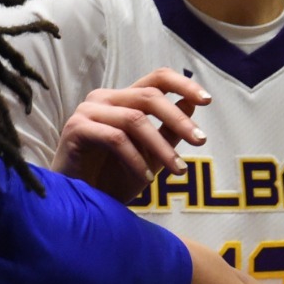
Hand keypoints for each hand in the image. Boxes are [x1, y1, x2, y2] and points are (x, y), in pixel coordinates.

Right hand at [51, 69, 209, 202]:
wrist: (78, 204)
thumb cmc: (111, 179)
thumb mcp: (150, 155)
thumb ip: (168, 130)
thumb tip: (194, 104)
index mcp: (122, 100)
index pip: (156, 79)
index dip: (183, 84)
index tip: (207, 100)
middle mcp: (104, 99)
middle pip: (149, 97)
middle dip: (179, 119)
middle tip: (201, 141)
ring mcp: (87, 112)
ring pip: (134, 119)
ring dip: (160, 147)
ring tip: (177, 170)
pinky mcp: (76, 129)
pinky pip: (115, 138)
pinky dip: (135, 158)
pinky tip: (144, 177)